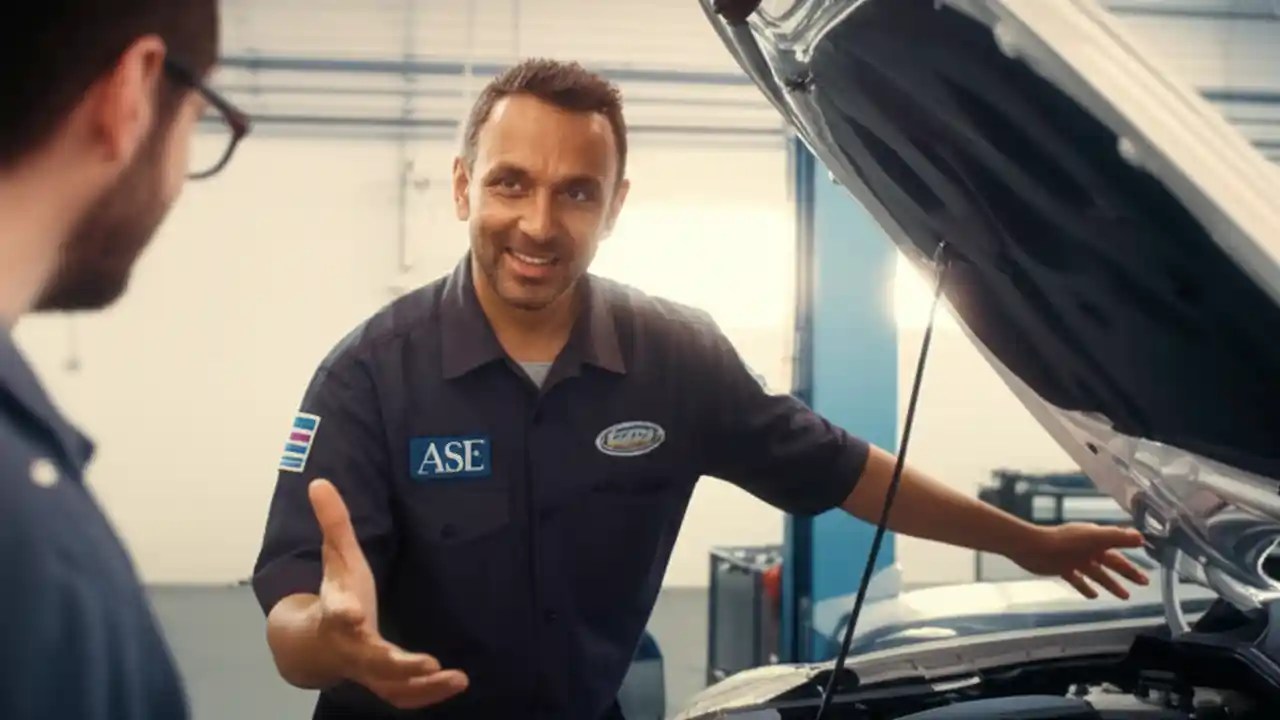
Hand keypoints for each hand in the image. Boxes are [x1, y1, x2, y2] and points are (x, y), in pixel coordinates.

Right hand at [309, 479, 468, 708]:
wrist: (314, 645)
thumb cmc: (335, 593)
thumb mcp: (335, 557)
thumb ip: (333, 522)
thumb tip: (319, 481)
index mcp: (339, 610)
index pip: (339, 610)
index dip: (346, 611)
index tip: (354, 612)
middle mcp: (351, 645)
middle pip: (370, 658)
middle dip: (395, 662)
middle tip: (425, 663)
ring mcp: (367, 669)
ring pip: (391, 685)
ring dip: (422, 686)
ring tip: (455, 677)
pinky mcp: (383, 682)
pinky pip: (404, 696)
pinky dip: (428, 695)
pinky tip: (456, 683)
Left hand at [1008, 523, 1150, 599]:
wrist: (1033, 548)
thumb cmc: (1065, 540)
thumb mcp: (1095, 537)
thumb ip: (1117, 537)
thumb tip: (1141, 538)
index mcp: (1097, 539)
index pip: (1121, 547)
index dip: (1134, 555)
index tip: (1148, 562)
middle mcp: (1088, 549)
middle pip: (1112, 562)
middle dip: (1128, 572)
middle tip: (1144, 583)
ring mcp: (1075, 559)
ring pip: (1098, 573)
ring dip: (1111, 584)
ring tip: (1126, 596)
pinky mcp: (1063, 569)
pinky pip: (1079, 580)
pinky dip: (1086, 587)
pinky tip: (1094, 596)